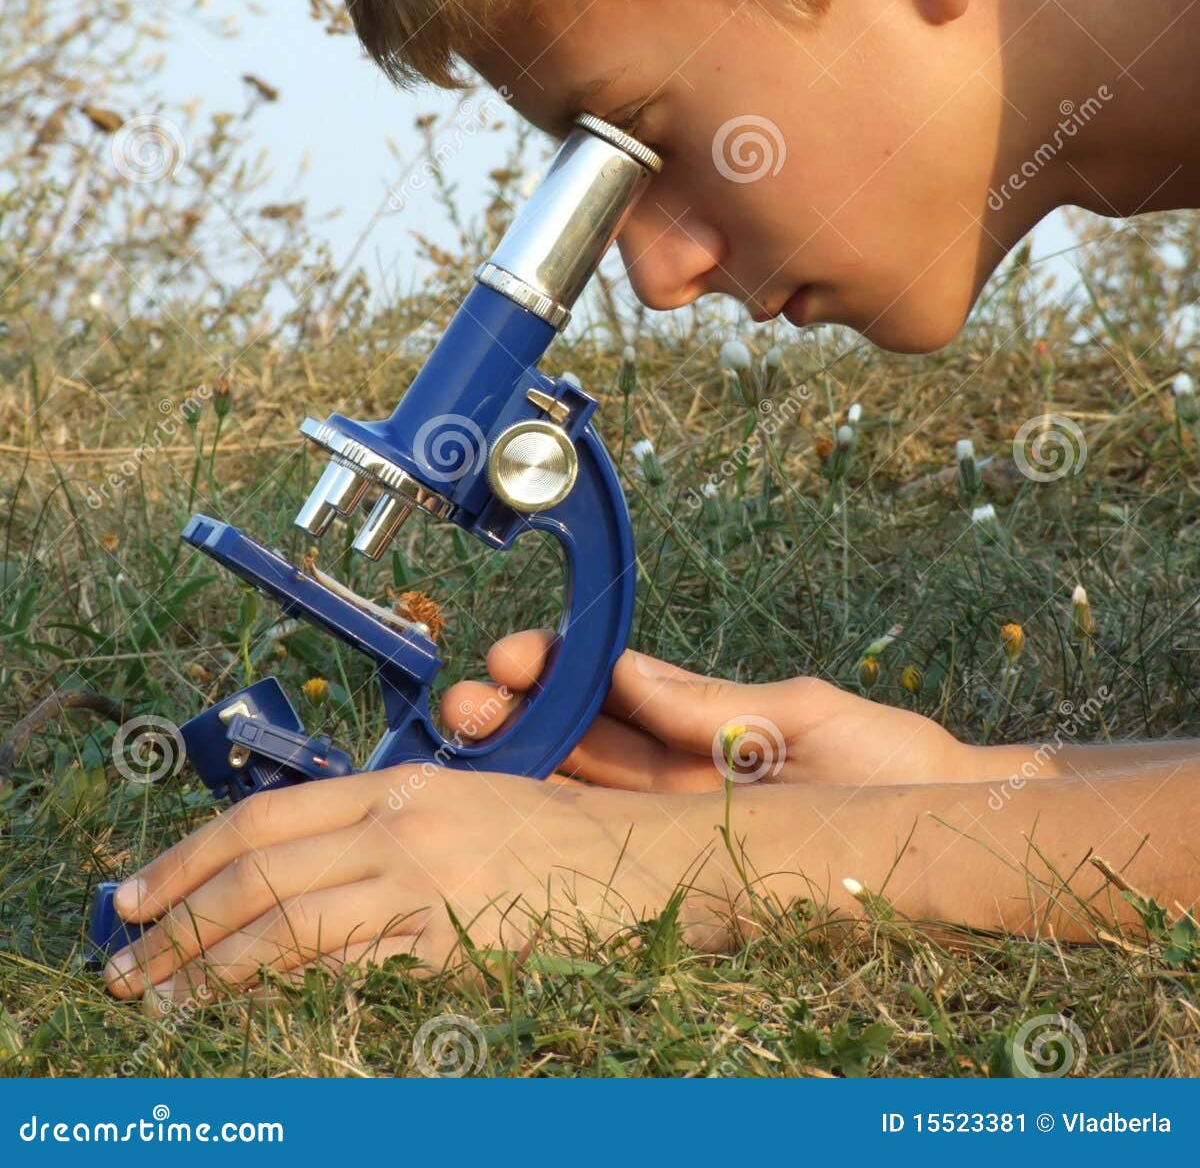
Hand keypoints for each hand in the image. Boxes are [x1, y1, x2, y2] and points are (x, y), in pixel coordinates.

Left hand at [102, 767, 731, 1001]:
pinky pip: (336, 973)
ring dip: (202, 966)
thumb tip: (311, 873)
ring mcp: (420, 884)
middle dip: (173, 919)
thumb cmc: (569, 844)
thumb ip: (392, 831)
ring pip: (277, 924)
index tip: (140, 892)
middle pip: (254, 870)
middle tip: (123, 961)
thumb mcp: (471, 811)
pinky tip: (239, 1018)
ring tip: (156, 1001)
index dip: (188, 857)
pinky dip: (273, 996)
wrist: (652, 864)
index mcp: (403, 787)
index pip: (265, 818)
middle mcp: (400, 825)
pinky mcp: (445, 945)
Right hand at [441, 631, 973, 790]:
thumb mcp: (803, 715)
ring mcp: (676, 820)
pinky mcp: (684, 867)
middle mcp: (679, 770)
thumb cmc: (893, 766)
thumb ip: (713, 703)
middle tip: (467, 703)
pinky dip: (550, 821)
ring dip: (515, 761)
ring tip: (467, 739)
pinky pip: (607, 843)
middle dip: (512, 711)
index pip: (608, 686)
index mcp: (704, 719)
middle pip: (574, 736)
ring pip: (575, 785)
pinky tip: (505, 807)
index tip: (515, 655)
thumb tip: (627, 669)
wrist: (954, 837)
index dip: (553, 667)